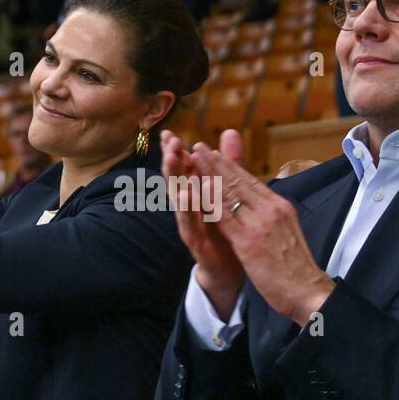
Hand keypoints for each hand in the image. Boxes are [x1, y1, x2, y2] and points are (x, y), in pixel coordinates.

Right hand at [161, 128, 244, 317]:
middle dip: (171, 159)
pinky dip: (186, 209)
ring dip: (175, 178)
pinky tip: (185, 193)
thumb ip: (228, 163)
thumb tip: (230, 131)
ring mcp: (190, 224)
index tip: (168, 133)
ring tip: (171, 159)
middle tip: (169, 141)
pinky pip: (189, 223)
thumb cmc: (226, 228)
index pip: (183, 167)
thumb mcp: (227, 192)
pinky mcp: (196, 242)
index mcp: (196, 193)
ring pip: (179, 199)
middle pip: (177, 179)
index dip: (175, 151)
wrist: (229, 268)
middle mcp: (189, 207)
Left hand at [192, 131, 334, 324]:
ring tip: (194, 158)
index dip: (232, 167)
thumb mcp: (287, 232)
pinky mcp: (248, 241)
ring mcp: (259, 223)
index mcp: (280, 207)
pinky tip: (197, 188)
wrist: (308, 290)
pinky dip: (209, 199)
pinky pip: (224, 215)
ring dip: (210, 173)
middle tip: (200, 147)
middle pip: (239, 181)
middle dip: (217, 163)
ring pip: (230, 192)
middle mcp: (271, 209)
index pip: (252, 182)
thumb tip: (263, 205)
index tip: (217, 154)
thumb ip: (272, 216)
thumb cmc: (297, 267)